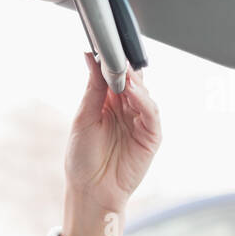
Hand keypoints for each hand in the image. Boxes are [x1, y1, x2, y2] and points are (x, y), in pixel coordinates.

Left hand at [62, 53, 162, 235]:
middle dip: (126, 68)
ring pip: (144, 94)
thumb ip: (93, 88)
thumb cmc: (82, 158)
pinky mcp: (151, 136)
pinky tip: (135, 93)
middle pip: (132, 81)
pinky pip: (151, 114)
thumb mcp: (83, 118)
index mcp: (107, 102)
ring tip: (125, 72)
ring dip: (135, 82)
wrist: (90, 190)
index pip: (115, 75)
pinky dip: (145, 101)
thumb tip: (91, 57)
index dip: (113, 61)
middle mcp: (126, 109)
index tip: (106, 45)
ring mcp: (140, 121)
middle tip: (118, 54)